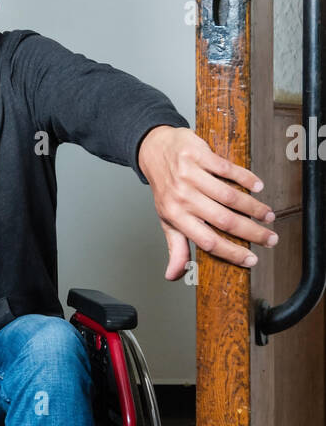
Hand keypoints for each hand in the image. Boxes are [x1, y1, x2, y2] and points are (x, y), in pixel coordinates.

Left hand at [137, 125, 277, 278]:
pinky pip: (227, 169)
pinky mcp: (198, 155)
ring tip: (268, 216)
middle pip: (224, 220)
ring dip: (253, 208)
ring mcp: (190, 175)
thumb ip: (176, 247)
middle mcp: (182, 197)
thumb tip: (174, 276)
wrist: (154, 150)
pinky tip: (258, 186)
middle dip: (252, 233)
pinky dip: (246, 179)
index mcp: (176, 217)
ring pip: (229, 196)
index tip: (252, 260)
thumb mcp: (167, 219)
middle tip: (271, 239)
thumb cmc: (165, 188)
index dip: (231, 253)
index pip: (207, 241)